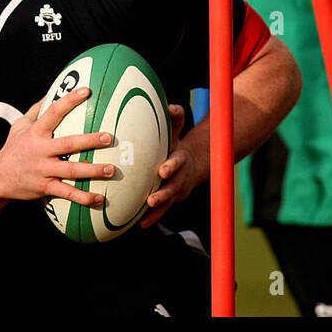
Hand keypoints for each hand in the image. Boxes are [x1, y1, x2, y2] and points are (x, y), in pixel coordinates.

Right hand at [0, 88, 115, 205]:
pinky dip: (83, 197)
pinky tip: (99, 199)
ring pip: (71, 170)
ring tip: (111, 169)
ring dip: (93, 171)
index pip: (53, 112)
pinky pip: (66, 192)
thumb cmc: (13, 148)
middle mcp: (40, 150)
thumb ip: (36, 109)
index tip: (87, 91)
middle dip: (89, 140)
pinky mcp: (45, 187)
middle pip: (68, 144)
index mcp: (36, 132)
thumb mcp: (19, 125)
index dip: (69, 100)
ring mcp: (43, 170)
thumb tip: (52, 90)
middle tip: (109, 138)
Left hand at [140, 104, 195, 228]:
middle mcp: (180, 177)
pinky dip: (152, 218)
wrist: (190, 164)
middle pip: (174, 187)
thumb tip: (170, 105)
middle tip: (152, 199)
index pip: (177, 162)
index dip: (171, 166)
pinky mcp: (171, 201)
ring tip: (146, 214)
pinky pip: (162, 212)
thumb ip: (175, 118)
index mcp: (179, 159)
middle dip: (164, 193)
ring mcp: (176, 191)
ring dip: (158, 209)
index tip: (162, 170)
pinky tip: (140, 225)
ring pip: (168, 202)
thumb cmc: (175, 143)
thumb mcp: (176, 130)